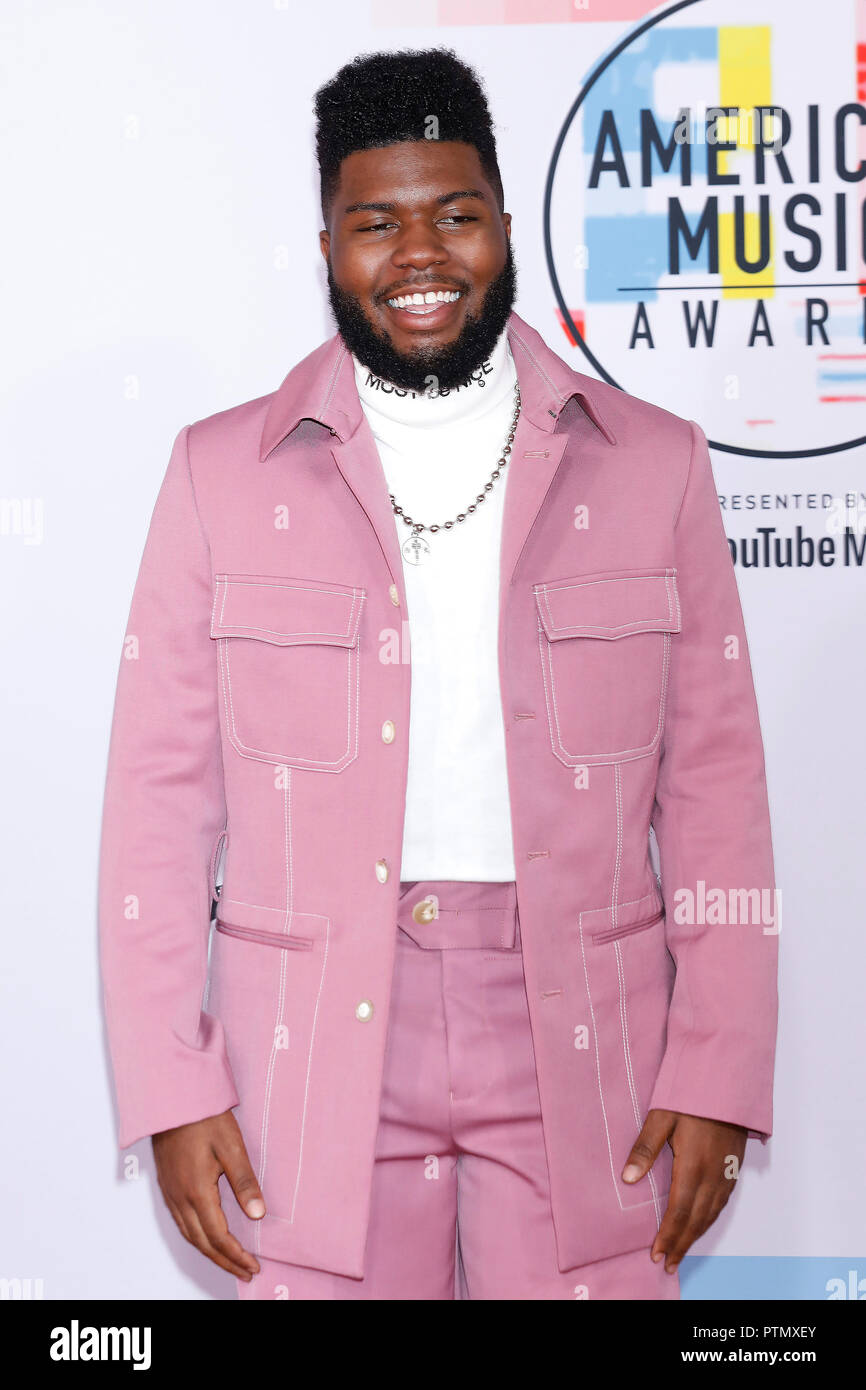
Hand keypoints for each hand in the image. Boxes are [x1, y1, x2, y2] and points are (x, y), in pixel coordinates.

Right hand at [152, 1109, 264, 1280]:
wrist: (172, 1098)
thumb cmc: (204, 1117)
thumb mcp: (231, 1146)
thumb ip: (244, 1182)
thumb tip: (257, 1214)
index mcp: (197, 1191)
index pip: (218, 1236)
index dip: (236, 1255)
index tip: (253, 1266)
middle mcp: (180, 1198)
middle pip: (202, 1243)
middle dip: (225, 1261)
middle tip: (245, 1272)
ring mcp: (171, 1193)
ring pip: (189, 1235)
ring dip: (210, 1253)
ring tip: (230, 1262)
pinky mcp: (167, 1185)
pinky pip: (181, 1222)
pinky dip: (196, 1237)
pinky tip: (206, 1237)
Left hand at [621, 1108, 746, 1272]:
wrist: (727, 1079)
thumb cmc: (691, 1094)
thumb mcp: (662, 1115)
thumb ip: (645, 1147)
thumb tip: (628, 1178)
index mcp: (693, 1165)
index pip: (679, 1211)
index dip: (668, 1235)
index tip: (657, 1254)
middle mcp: (713, 1174)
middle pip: (696, 1219)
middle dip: (681, 1243)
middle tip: (668, 1263)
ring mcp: (726, 1172)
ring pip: (711, 1213)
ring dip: (696, 1235)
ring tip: (682, 1251)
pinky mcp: (734, 1166)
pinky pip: (722, 1202)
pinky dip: (710, 1219)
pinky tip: (702, 1223)